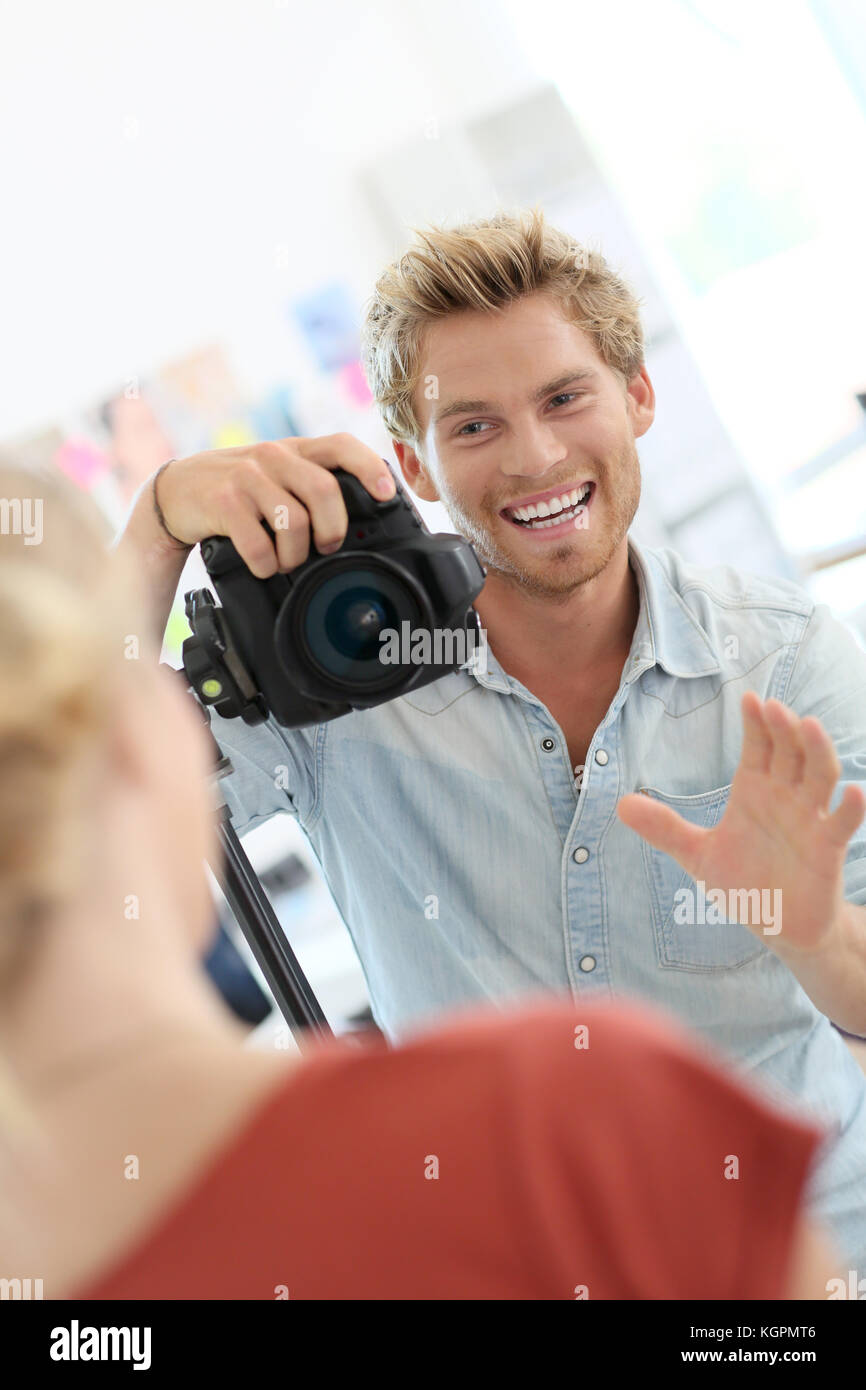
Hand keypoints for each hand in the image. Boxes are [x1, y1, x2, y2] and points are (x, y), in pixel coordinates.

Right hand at [154, 433, 396, 576]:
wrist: (175, 491)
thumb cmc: (238, 489)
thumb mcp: (277, 475)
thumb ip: (312, 484)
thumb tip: (364, 515)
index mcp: (295, 450)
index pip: (342, 445)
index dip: (370, 468)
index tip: (386, 494)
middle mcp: (273, 457)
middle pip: (324, 491)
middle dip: (332, 529)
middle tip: (326, 547)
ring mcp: (247, 477)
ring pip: (294, 522)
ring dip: (295, 555)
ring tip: (285, 561)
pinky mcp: (224, 501)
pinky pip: (259, 543)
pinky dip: (266, 564)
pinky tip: (262, 565)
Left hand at [616, 692, 865, 952]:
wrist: (777, 925)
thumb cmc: (742, 883)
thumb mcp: (697, 855)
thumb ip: (664, 829)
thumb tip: (619, 804)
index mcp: (754, 790)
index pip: (758, 746)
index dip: (756, 724)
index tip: (750, 700)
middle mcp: (785, 797)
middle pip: (790, 752)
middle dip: (784, 729)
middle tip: (775, 707)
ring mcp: (809, 820)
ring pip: (820, 776)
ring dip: (817, 751)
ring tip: (810, 727)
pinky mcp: (827, 848)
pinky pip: (842, 823)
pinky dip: (851, 808)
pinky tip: (853, 792)